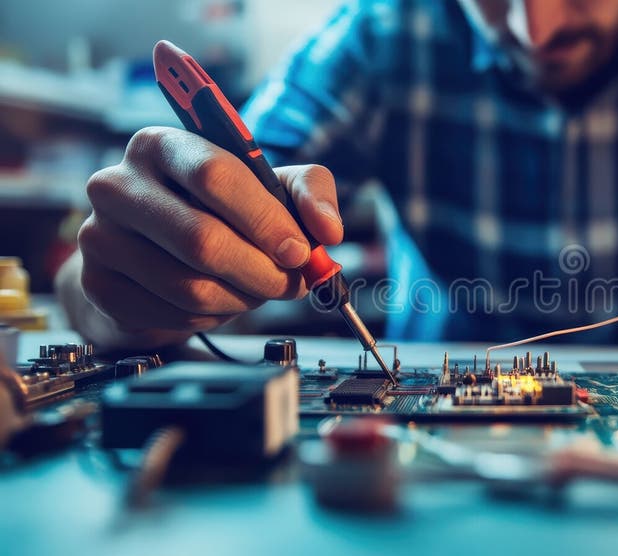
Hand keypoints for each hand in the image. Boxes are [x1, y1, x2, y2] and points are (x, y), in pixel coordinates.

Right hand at [72, 126, 342, 345]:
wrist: (155, 248)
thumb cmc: (218, 209)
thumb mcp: (271, 184)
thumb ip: (311, 192)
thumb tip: (328, 230)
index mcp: (161, 145)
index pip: (215, 175)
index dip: (265, 220)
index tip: (298, 249)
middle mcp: (117, 184)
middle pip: (202, 239)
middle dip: (261, 271)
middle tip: (289, 282)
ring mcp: (98, 236)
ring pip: (190, 286)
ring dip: (242, 298)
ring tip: (256, 288)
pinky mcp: (96, 284)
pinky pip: (172, 315)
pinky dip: (212, 318)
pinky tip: (219, 300)